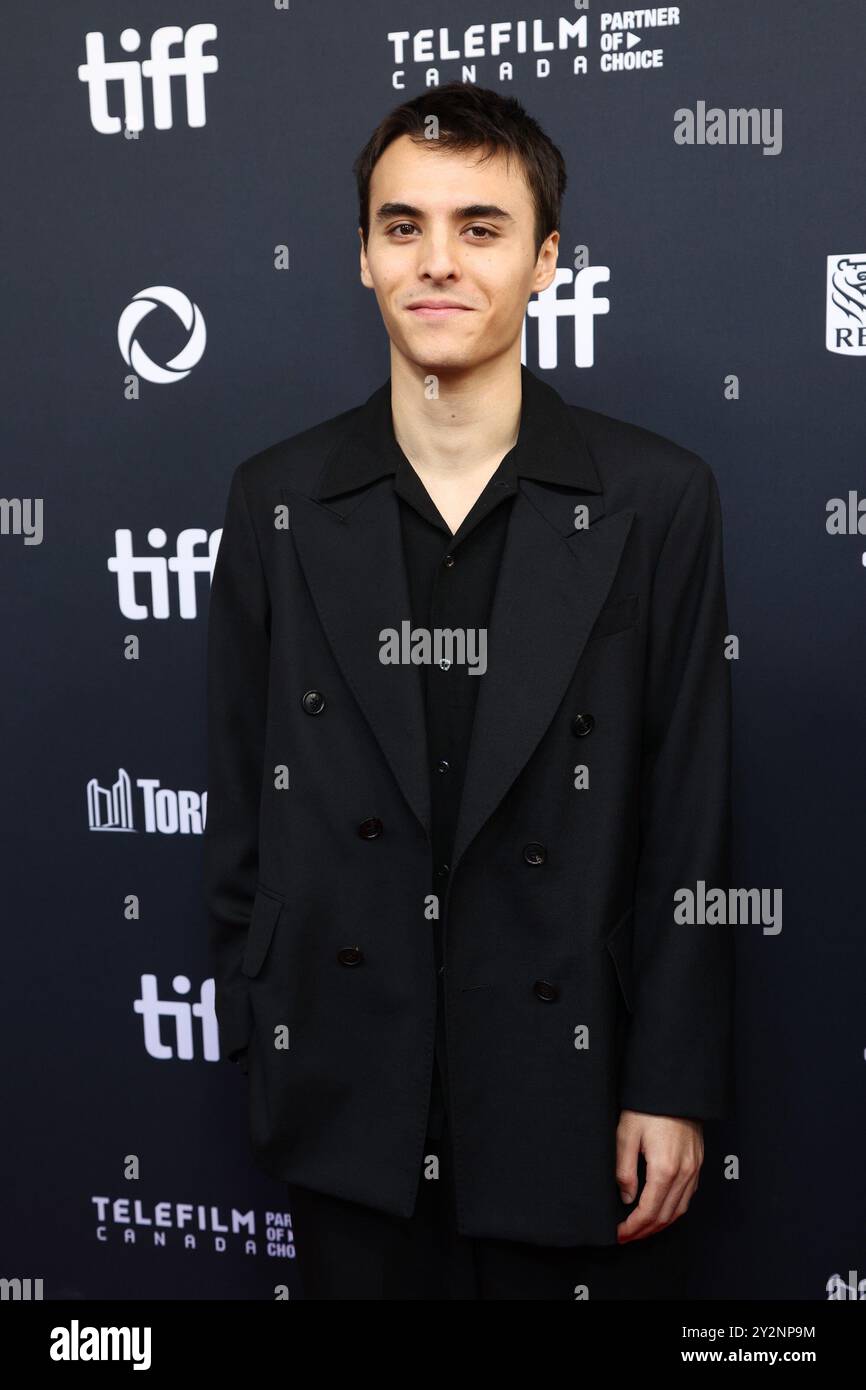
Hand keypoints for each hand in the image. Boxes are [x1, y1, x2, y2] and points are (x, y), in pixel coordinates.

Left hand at [615, 1109, 702, 1242]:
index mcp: (664, 1168)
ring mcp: (694, 1169)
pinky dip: (674, 1209)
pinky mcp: (698, 1163)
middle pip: (666, 1216)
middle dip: (645, 1230)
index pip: (649, 1211)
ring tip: (642, 1228)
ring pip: (679, 1210)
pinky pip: (688, 1196)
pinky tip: (661, 1209)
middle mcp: (684, 1173)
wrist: (674, 1089)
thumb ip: (625, 1170)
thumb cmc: (647, 1108)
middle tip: (628, 1236)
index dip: (634, 1227)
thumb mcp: (626, 1135)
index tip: (620, 1233)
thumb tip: (626, 1197)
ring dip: (660, 1223)